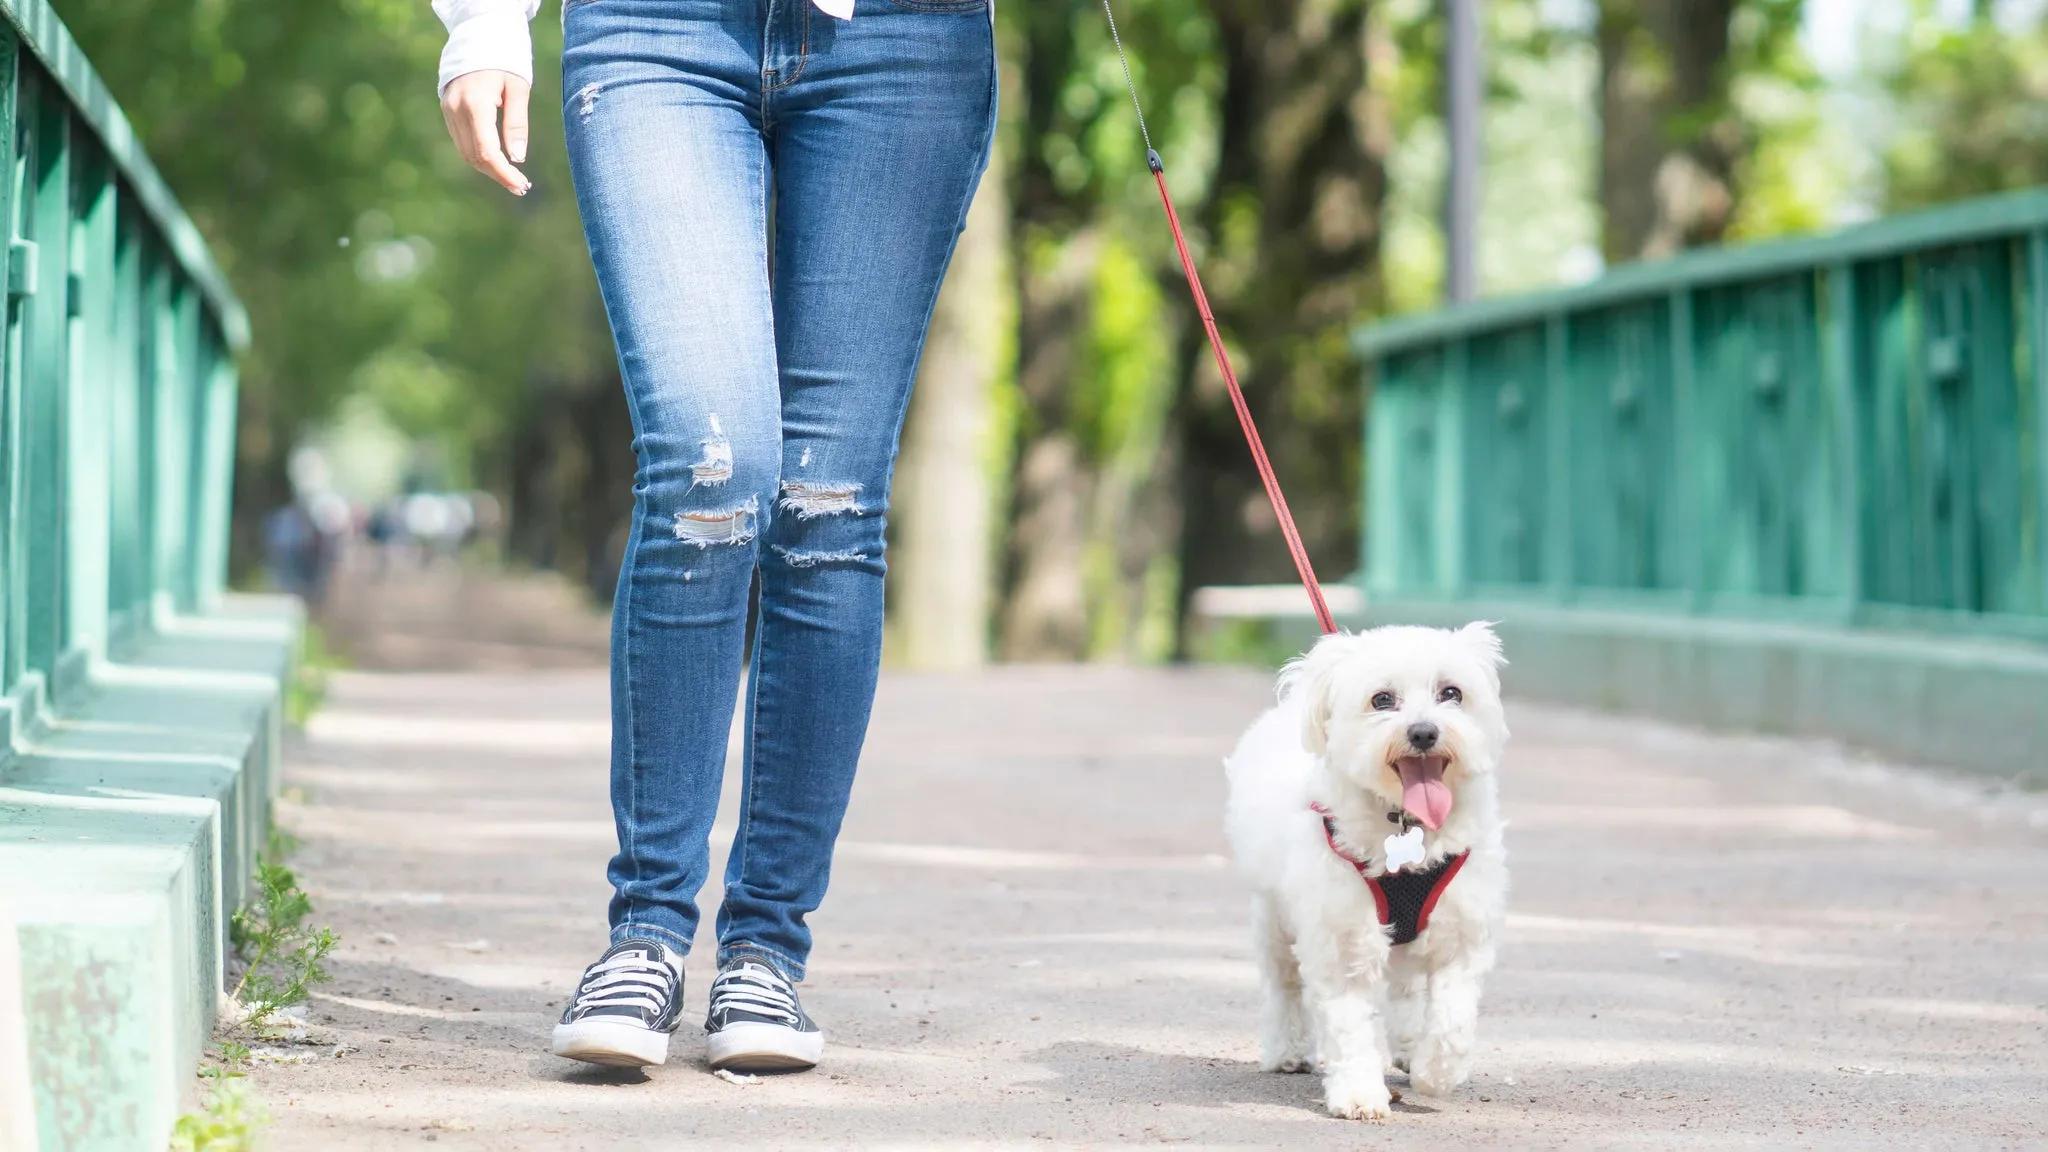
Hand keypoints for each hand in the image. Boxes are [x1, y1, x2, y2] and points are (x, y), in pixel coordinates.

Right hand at [440, 70, 531, 194]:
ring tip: (512, 178)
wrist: (477, 37)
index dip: (503, 173)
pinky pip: (461, 141)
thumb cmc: (504, 60)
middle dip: (498, 174)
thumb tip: (517, 158)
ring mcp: (448, 110)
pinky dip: (479, 154)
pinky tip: (497, 160)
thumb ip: (517, 123)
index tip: (521, 185)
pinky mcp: (447, 109)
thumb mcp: (518, 89)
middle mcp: (456, 109)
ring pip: (466, 152)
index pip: (487, 150)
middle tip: (521, 187)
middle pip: (475, 156)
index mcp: (476, 104)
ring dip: (488, 168)